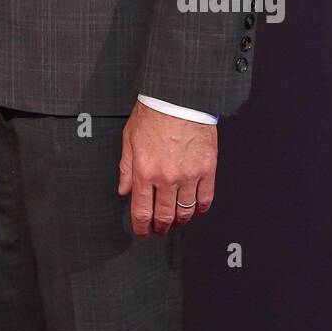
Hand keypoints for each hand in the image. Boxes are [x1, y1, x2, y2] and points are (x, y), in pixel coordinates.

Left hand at [118, 99, 216, 236]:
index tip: (143, 232)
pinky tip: (195, 209)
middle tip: (159, 229)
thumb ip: (126, 168)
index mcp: (145, 171)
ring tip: (177, 221)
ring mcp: (189, 175)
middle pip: (165, 216)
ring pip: (185, 211)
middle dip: (160, 227)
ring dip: (180, 221)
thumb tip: (124, 190)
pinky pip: (205, 198)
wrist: (178, 98)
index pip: (142, 211)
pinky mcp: (207, 169)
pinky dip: (200, 208)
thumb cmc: (153, 113)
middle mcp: (167, 177)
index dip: (142, 228)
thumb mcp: (129, 139)